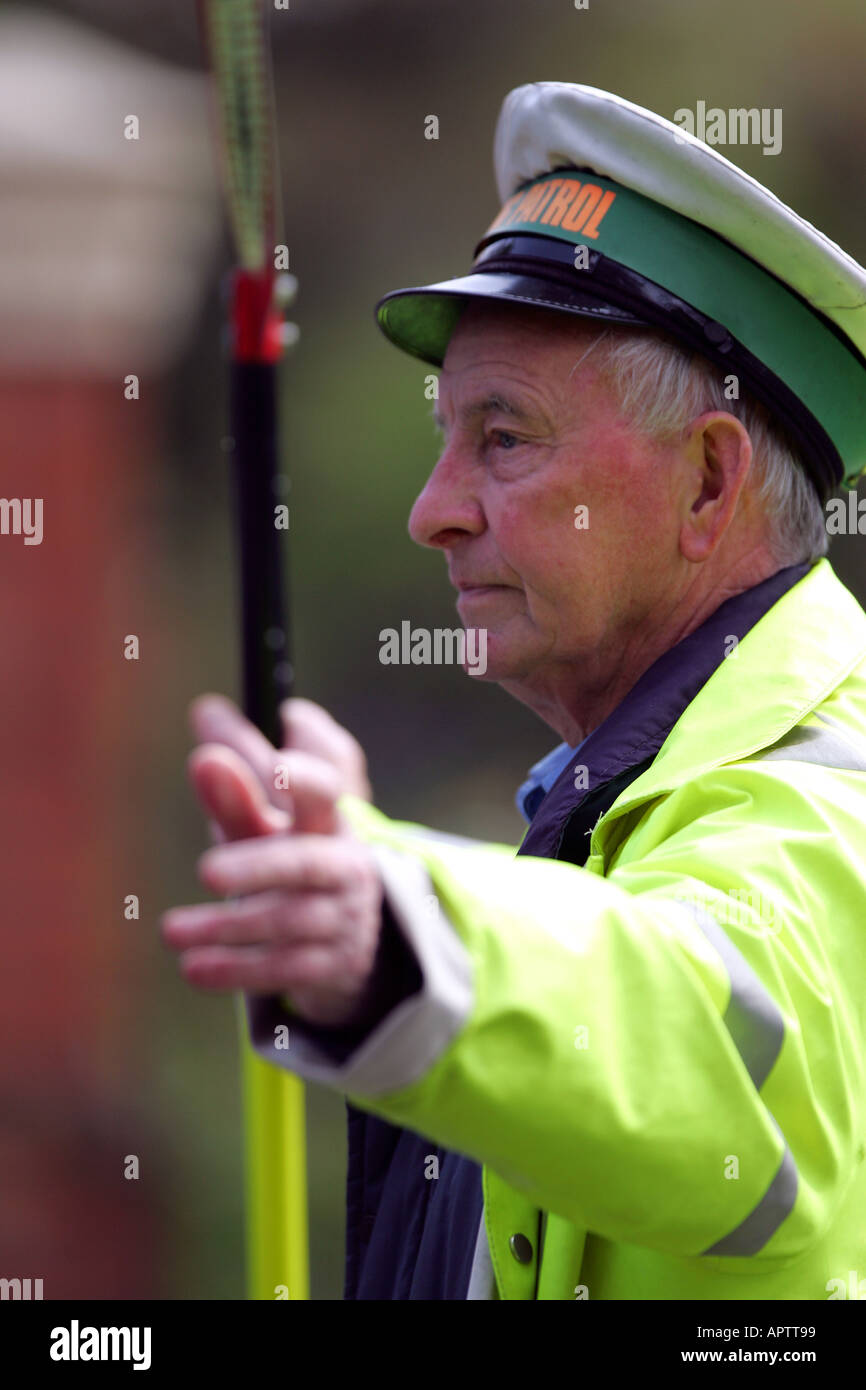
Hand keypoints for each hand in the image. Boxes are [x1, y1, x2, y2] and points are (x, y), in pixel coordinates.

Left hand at [160, 710, 383, 1026]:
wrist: (342, 938)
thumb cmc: (292, 857)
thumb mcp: (266, 820)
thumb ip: (234, 775)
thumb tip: (204, 711)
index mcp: (328, 819)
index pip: (328, 789)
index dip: (306, 776)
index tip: (275, 764)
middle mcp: (343, 865)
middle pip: (306, 863)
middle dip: (259, 864)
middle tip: (207, 870)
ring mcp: (342, 919)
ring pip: (289, 922)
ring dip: (228, 927)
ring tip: (170, 930)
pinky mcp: (331, 966)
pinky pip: (284, 970)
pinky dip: (236, 969)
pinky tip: (192, 968)